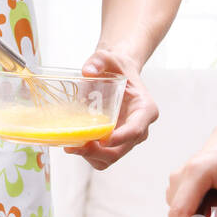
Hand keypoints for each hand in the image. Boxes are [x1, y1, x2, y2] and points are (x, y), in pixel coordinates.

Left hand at [65, 47, 158, 168]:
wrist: (116, 75)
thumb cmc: (116, 68)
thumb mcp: (108, 58)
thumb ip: (99, 60)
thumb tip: (88, 71)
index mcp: (145, 109)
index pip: (136, 129)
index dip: (120, 138)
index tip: (102, 139)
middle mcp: (140, 128)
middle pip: (121, 150)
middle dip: (99, 152)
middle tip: (76, 145)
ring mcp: (127, 139)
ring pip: (110, 158)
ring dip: (90, 156)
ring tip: (71, 145)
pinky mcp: (114, 144)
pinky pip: (102, 157)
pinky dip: (87, 155)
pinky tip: (74, 144)